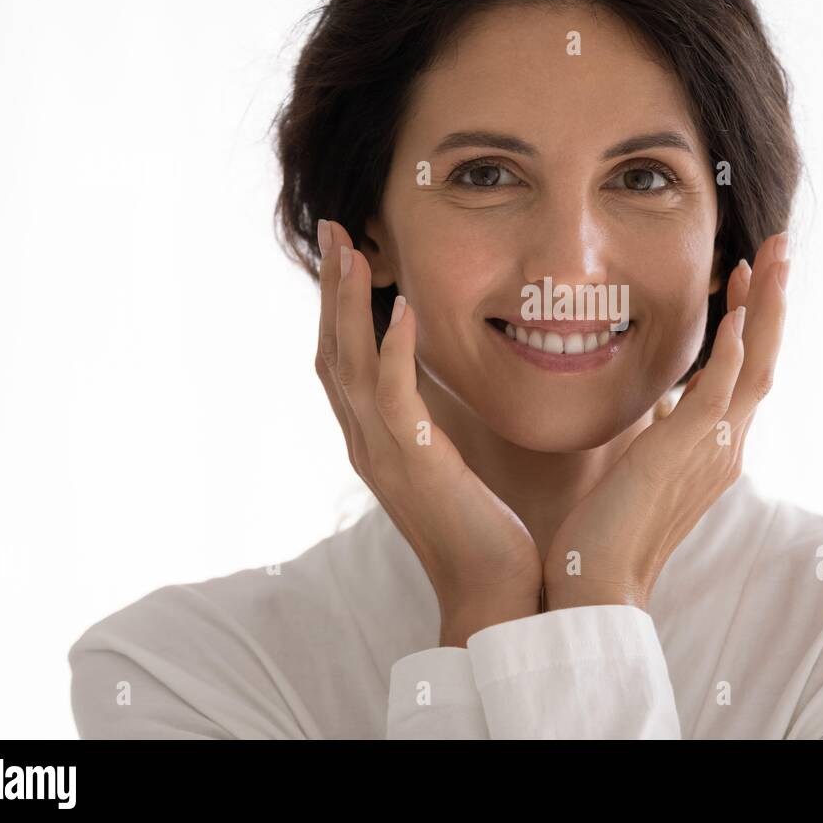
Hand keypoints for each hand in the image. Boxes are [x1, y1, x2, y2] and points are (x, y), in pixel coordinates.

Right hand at [314, 219, 542, 645]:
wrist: (491, 590)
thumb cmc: (482, 529)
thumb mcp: (450, 463)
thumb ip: (433, 422)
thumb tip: (439, 386)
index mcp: (374, 441)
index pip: (341, 362)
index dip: (338, 306)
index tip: (345, 252)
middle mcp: (366, 444)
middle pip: (332, 352)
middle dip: (331, 289)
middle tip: (334, 231)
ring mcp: (384, 455)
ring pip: (350, 365)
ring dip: (349, 303)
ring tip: (352, 250)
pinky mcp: (415, 464)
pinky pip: (395, 398)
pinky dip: (394, 351)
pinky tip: (403, 309)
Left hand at [542, 230, 789, 610]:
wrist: (597, 580)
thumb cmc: (611, 525)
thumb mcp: (644, 461)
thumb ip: (663, 428)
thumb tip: (664, 399)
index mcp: (716, 446)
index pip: (745, 369)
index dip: (752, 318)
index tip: (745, 273)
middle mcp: (726, 445)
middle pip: (766, 359)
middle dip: (774, 299)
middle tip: (781, 247)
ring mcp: (712, 449)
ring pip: (756, 367)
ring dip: (765, 309)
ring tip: (772, 259)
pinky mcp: (686, 453)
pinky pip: (719, 396)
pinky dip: (734, 354)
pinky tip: (738, 316)